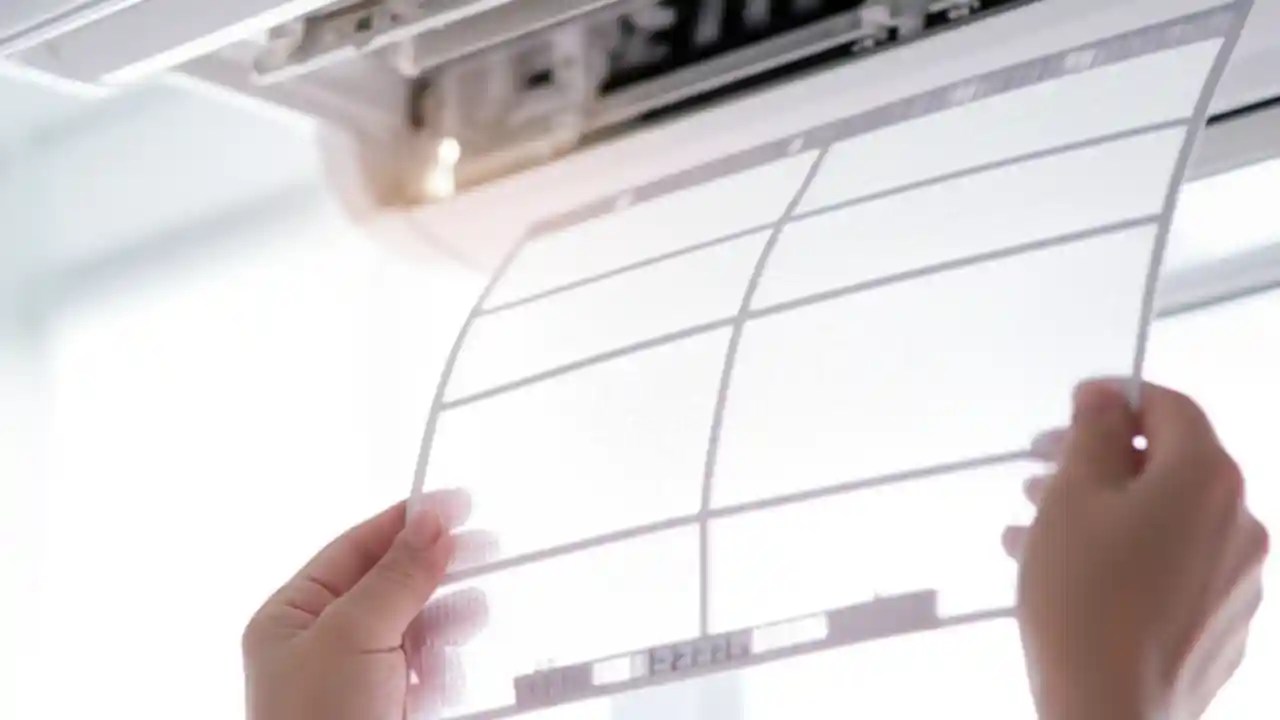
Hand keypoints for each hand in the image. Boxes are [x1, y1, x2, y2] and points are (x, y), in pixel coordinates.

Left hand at [243, 490, 490, 719]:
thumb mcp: (354, 635)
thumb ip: (398, 575)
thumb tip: (432, 521)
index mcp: (292, 616)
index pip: (355, 550)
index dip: (406, 522)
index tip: (458, 502)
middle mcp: (322, 643)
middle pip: (390, 585)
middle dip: (435, 569)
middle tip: (486, 545)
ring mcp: (358, 680)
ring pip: (416, 627)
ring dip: (445, 621)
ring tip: (472, 617)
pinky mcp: (390, 711)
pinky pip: (426, 671)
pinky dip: (442, 668)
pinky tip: (443, 681)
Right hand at [1004, 381, 1267, 719]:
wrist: (1109, 712)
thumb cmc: (1085, 603)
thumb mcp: (1070, 498)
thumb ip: (1091, 434)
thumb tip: (1105, 400)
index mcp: (1208, 479)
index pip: (1170, 407)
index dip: (1116, 398)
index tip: (1074, 405)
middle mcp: (1239, 523)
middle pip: (1168, 466)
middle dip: (1098, 462)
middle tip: (1040, 470)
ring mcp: (1237, 579)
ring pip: (1165, 520)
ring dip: (1102, 511)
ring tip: (1036, 527)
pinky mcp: (1223, 623)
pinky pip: (1173, 567)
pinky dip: (1126, 555)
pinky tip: (1070, 571)